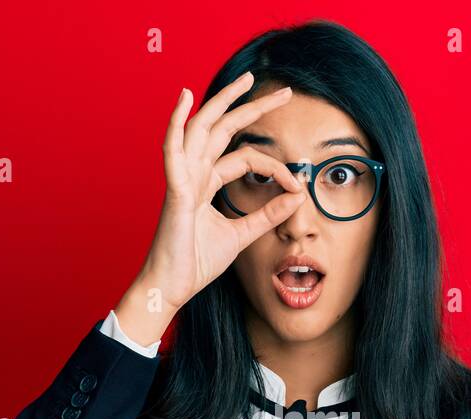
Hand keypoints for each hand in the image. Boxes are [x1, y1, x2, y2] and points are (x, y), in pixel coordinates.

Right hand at [126, 72, 305, 332]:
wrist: (172, 287)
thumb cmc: (196, 262)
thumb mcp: (242, 236)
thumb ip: (267, 215)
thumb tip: (298, 197)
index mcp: (207, 183)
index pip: (245, 158)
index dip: (275, 167)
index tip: (299, 183)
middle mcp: (194, 174)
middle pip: (225, 129)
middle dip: (254, 108)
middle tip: (285, 92)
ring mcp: (183, 179)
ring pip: (203, 129)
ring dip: (225, 102)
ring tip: (248, 80)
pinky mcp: (176, 191)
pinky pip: (174, 150)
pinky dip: (177, 122)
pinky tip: (186, 98)